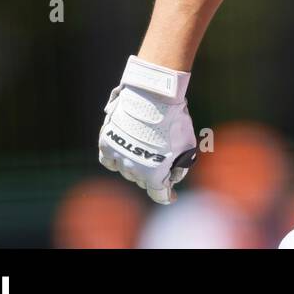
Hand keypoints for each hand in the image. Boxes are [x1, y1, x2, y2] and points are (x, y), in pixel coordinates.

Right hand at [98, 56, 198, 204]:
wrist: (154, 96)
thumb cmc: (175, 121)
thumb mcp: (187, 147)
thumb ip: (179, 168)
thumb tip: (172, 179)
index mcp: (153, 173)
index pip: (159, 194)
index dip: (166, 197)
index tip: (171, 197)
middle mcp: (133, 169)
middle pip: (142, 180)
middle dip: (152, 175)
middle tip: (160, 162)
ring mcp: (119, 156)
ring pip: (127, 171)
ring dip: (136, 166)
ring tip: (145, 151)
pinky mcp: (107, 143)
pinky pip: (108, 161)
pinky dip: (116, 160)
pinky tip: (123, 155)